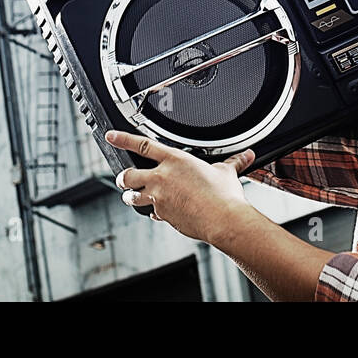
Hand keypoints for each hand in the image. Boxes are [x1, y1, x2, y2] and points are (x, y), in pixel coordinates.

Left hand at [106, 129, 256, 244]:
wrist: (223, 220)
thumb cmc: (224, 195)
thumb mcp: (226, 172)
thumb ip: (232, 162)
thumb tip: (245, 156)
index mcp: (174, 160)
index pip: (142, 145)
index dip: (123, 139)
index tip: (111, 136)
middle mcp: (162, 178)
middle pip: (128, 175)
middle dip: (123, 177)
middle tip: (124, 177)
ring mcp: (160, 199)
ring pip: (132, 197)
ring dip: (131, 196)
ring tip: (133, 196)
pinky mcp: (164, 216)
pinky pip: (152, 214)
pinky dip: (154, 212)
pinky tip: (161, 212)